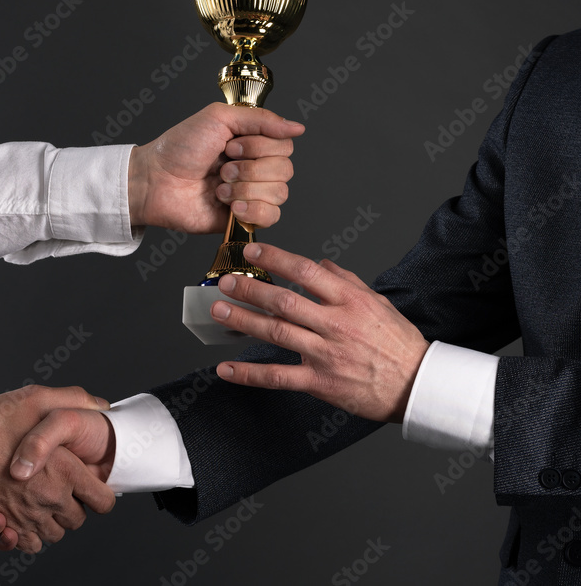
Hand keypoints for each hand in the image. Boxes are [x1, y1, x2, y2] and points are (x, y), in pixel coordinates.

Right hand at [0, 386, 115, 552]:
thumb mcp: (36, 398)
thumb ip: (73, 399)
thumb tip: (102, 404)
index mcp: (66, 471)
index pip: (103, 500)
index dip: (99, 493)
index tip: (88, 484)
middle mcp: (51, 499)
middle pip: (77, 520)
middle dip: (72, 507)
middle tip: (57, 488)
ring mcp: (28, 517)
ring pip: (52, 534)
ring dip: (48, 522)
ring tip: (35, 501)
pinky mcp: (6, 527)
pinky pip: (26, 543)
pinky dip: (24, 535)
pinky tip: (16, 516)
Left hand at [127, 103, 301, 231]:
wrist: (156, 181)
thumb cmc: (180, 148)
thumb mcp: (219, 118)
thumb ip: (262, 120)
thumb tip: (298, 127)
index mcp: (253, 142)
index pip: (285, 146)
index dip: (260, 147)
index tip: (231, 146)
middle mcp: (255, 168)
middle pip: (285, 170)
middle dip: (250, 168)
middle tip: (221, 167)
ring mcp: (251, 194)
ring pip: (280, 193)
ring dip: (245, 188)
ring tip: (219, 187)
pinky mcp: (244, 219)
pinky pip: (271, 217)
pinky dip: (252, 209)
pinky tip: (230, 205)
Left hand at [210, 243, 429, 422]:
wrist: (417, 385)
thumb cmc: (398, 343)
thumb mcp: (377, 303)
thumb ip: (346, 281)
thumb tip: (321, 263)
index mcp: (350, 301)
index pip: (306, 272)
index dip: (276, 259)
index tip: (252, 252)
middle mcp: (335, 324)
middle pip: (284, 301)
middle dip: (250, 289)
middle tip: (225, 281)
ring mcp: (326, 354)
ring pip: (276, 333)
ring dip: (243, 321)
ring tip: (218, 311)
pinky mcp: (319, 382)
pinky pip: (277, 377)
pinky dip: (248, 374)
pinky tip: (225, 368)